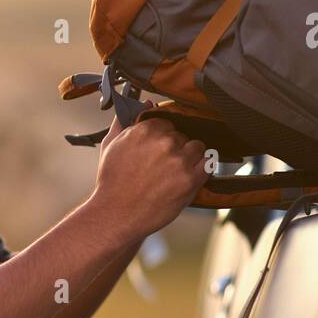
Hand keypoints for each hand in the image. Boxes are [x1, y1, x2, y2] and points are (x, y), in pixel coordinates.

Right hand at [94, 104, 209, 237]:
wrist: (116, 214)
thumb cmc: (112, 182)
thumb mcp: (110, 145)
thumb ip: (125, 121)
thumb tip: (144, 103)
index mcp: (145, 130)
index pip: (167, 123)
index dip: (163, 137)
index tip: (158, 150)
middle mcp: (165, 142)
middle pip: (182, 135)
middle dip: (175, 148)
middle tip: (162, 165)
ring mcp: (179, 161)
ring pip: (197, 147)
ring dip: (190, 157)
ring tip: (174, 173)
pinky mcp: (191, 180)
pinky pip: (208, 165)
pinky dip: (201, 169)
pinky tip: (188, 177)